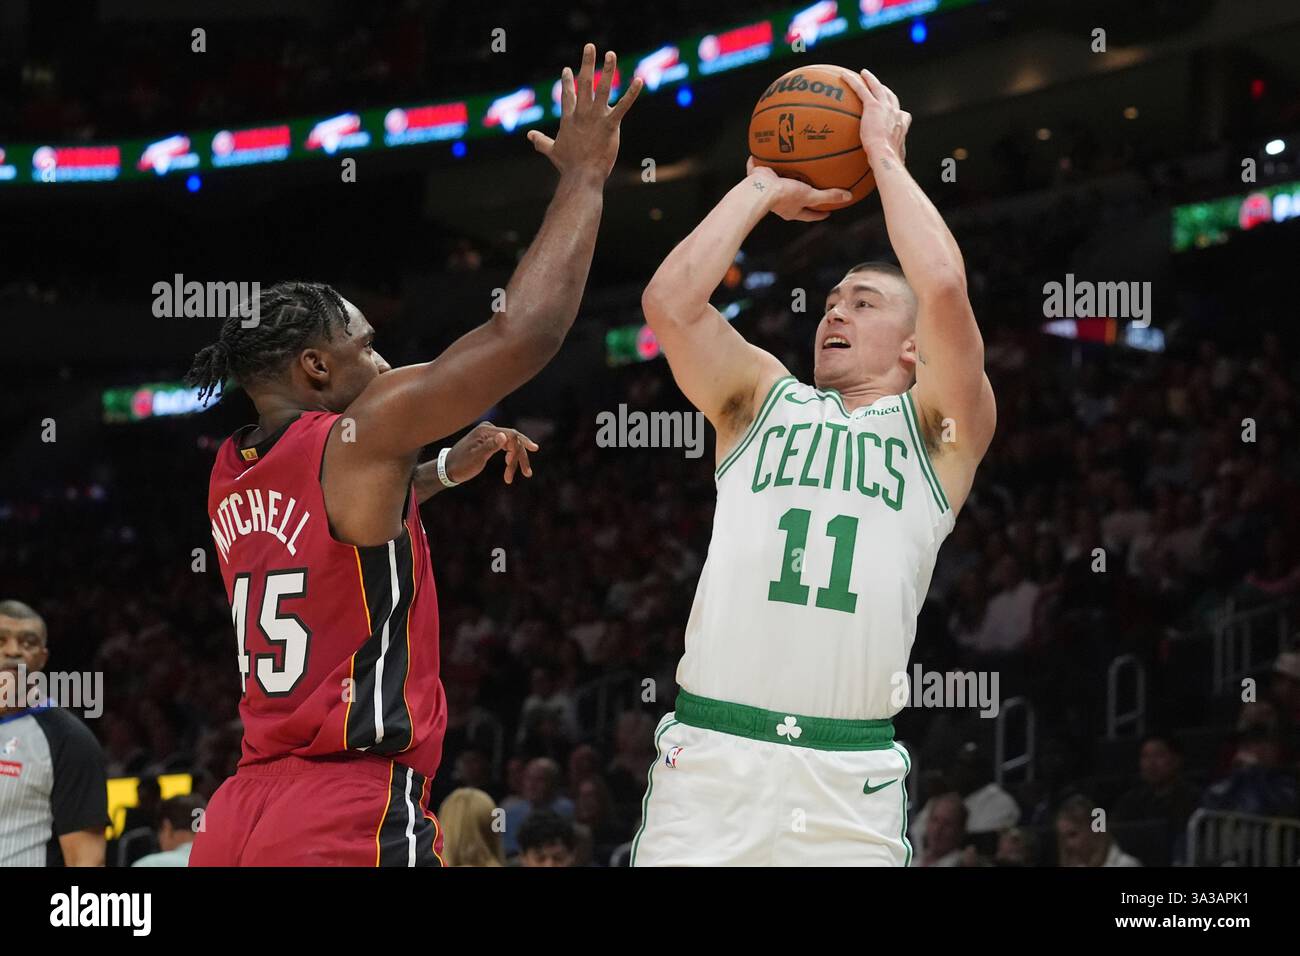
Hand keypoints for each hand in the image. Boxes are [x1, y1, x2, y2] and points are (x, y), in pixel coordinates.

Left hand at [446, 422, 538, 484]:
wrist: (448, 469)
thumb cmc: (461, 465)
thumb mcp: (476, 458)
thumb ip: (490, 446)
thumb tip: (504, 436)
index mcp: (485, 431)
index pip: (511, 435)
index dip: (523, 445)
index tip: (532, 454)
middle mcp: (489, 429)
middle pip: (514, 440)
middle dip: (520, 457)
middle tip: (527, 473)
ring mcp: (489, 434)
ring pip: (511, 445)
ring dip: (516, 460)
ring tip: (515, 476)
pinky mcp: (489, 440)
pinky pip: (506, 446)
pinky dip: (510, 457)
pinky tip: (510, 466)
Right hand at [527, 44, 642, 180]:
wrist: (581, 176)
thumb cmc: (568, 166)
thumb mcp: (552, 150)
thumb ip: (540, 141)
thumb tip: (529, 136)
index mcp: (569, 118)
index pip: (568, 95)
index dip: (568, 81)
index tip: (567, 70)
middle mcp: (582, 113)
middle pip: (584, 83)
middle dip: (587, 63)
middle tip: (590, 46)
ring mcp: (597, 118)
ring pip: (603, 89)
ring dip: (607, 70)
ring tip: (610, 54)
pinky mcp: (611, 125)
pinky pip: (623, 106)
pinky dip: (631, 93)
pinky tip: (639, 80)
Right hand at [746, 159, 851, 221]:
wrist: (760, 188)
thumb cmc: (784, 195)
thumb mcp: (810, 195)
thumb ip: (828, 196)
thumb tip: (848, 196)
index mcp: (792, 209)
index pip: (809, 214)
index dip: (819, 214)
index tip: (827, 212)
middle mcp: (780, 202)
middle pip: (795, 200)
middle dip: (803, 195)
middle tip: (812, 190)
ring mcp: (769, 190)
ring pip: (780, 183)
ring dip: (786, 176)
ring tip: (793, 166)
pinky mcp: (760, 177)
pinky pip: (765, 167)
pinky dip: (768, 160)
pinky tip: (771, 149)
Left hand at [843, 68, 909, 164]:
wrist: (885, 156)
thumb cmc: (889, 163)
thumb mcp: (893, 162)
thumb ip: (890, 164)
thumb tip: (888, 175)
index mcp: (901, 125)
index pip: (900, 114)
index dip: (896, 111)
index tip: (892, 110)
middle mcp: (896, 113)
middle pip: (890, 95)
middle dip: (883, 88)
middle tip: (876, 84)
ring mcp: (885, 107)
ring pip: (876, 87)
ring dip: (869, 79)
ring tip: (862, 73)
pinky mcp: (873, 106)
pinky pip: (861, 89)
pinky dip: (853, 81)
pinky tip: (844, 76)